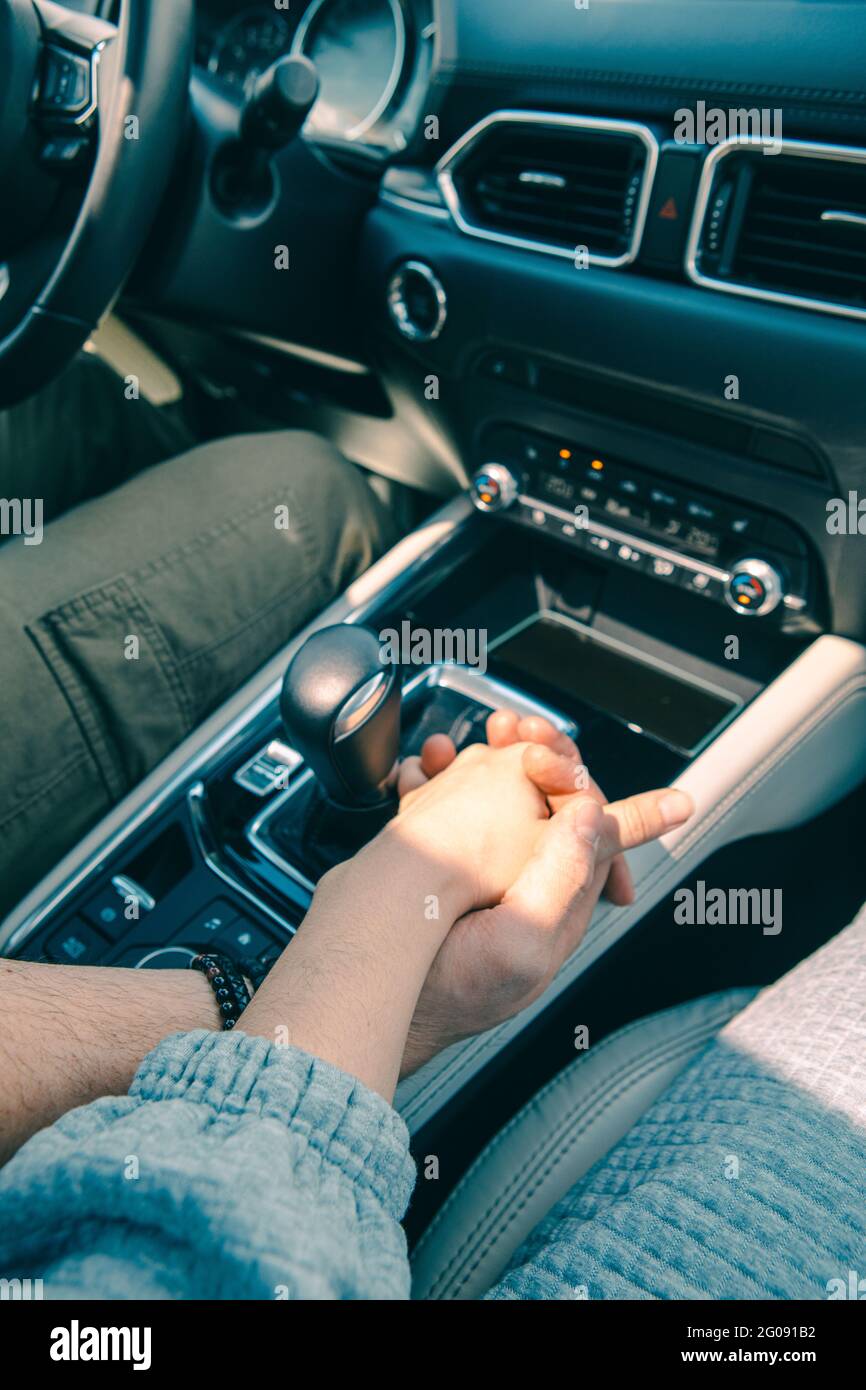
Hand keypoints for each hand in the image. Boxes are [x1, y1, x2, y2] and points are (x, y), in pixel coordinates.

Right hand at [398, 715, 693, 1072]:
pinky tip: (421, 770)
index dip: (577, 778)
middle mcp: (528, 885)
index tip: (549, 747)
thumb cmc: (453, 994)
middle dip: (529, 757)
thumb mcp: (523, 943)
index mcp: (560, 901)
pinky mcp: (443, 873)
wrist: (378, 1008)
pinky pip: (455, 815)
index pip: (593, 826)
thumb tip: (594, 814)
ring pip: (500, 802)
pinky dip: (440, 784)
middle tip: (505, 727)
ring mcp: (485, 876)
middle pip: (547, 802)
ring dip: (483, 763)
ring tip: (455, 744)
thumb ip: (562, 876)